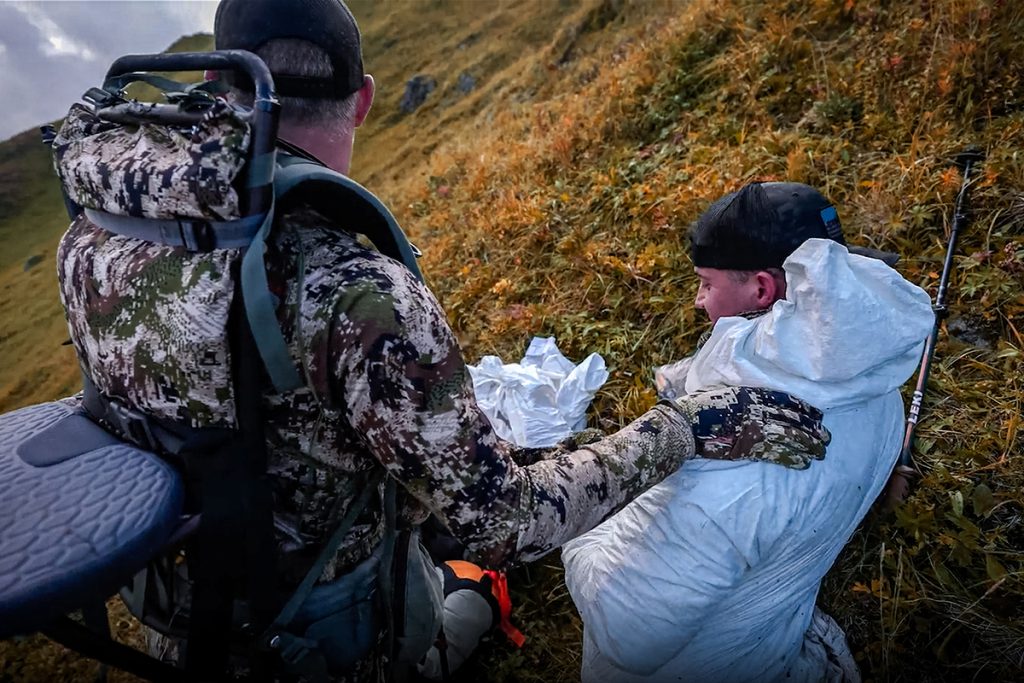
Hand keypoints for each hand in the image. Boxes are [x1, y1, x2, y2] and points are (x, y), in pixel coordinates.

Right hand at [669, 386, 829, 468]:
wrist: (685, 423)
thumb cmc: (700, 406)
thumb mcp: (725, 391)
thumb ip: (745, 396)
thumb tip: (759, 402)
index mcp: (752, 394)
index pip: (787, 401)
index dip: (805, 410)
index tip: (819, 416)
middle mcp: (757, 410)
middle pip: (792, 420)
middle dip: (812, 430)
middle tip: (827, 438)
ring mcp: (753, 429)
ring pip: (789, 438)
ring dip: (807, 446)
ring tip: (821, 453)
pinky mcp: (747, 448)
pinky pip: (775, 454)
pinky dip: (791, 458)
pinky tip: (804, 463)